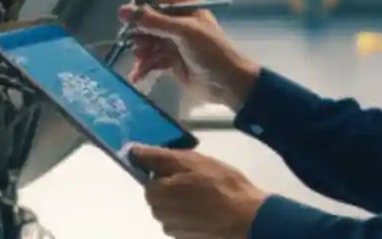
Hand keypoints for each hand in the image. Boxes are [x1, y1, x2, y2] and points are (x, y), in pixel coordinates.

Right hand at [119, 0, 260, 110]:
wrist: (228, 84)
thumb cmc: (210, 52)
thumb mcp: (183, 32)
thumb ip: (153, 21)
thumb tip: (122, 10)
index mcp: (186, 6)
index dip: (140, 7)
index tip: (126, 18)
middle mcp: (179, 21)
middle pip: (148, 21)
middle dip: (139, 33)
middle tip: (136, 44)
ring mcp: (174, 41)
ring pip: (148, 42)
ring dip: (141, 52)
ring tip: (142, 61)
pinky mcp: (171, 60)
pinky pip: (151, 60)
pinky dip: (144, 67)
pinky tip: (137, 76)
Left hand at [131, 145, 267, 238]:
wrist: (247, 218)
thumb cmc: (220, 184)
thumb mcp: (191, 161)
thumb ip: (159, 156)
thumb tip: (133, 150)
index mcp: (157, 195)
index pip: (150, 178)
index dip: (168, 171)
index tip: (187, 169)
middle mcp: (160, 216)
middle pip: (159, 196)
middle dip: (174, 187)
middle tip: (199, 179)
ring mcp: (174, 230)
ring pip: (171, 209)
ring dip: (183, 201)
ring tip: (207, 194)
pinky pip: (183, 221)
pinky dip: (192, 214)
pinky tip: (209, 208)